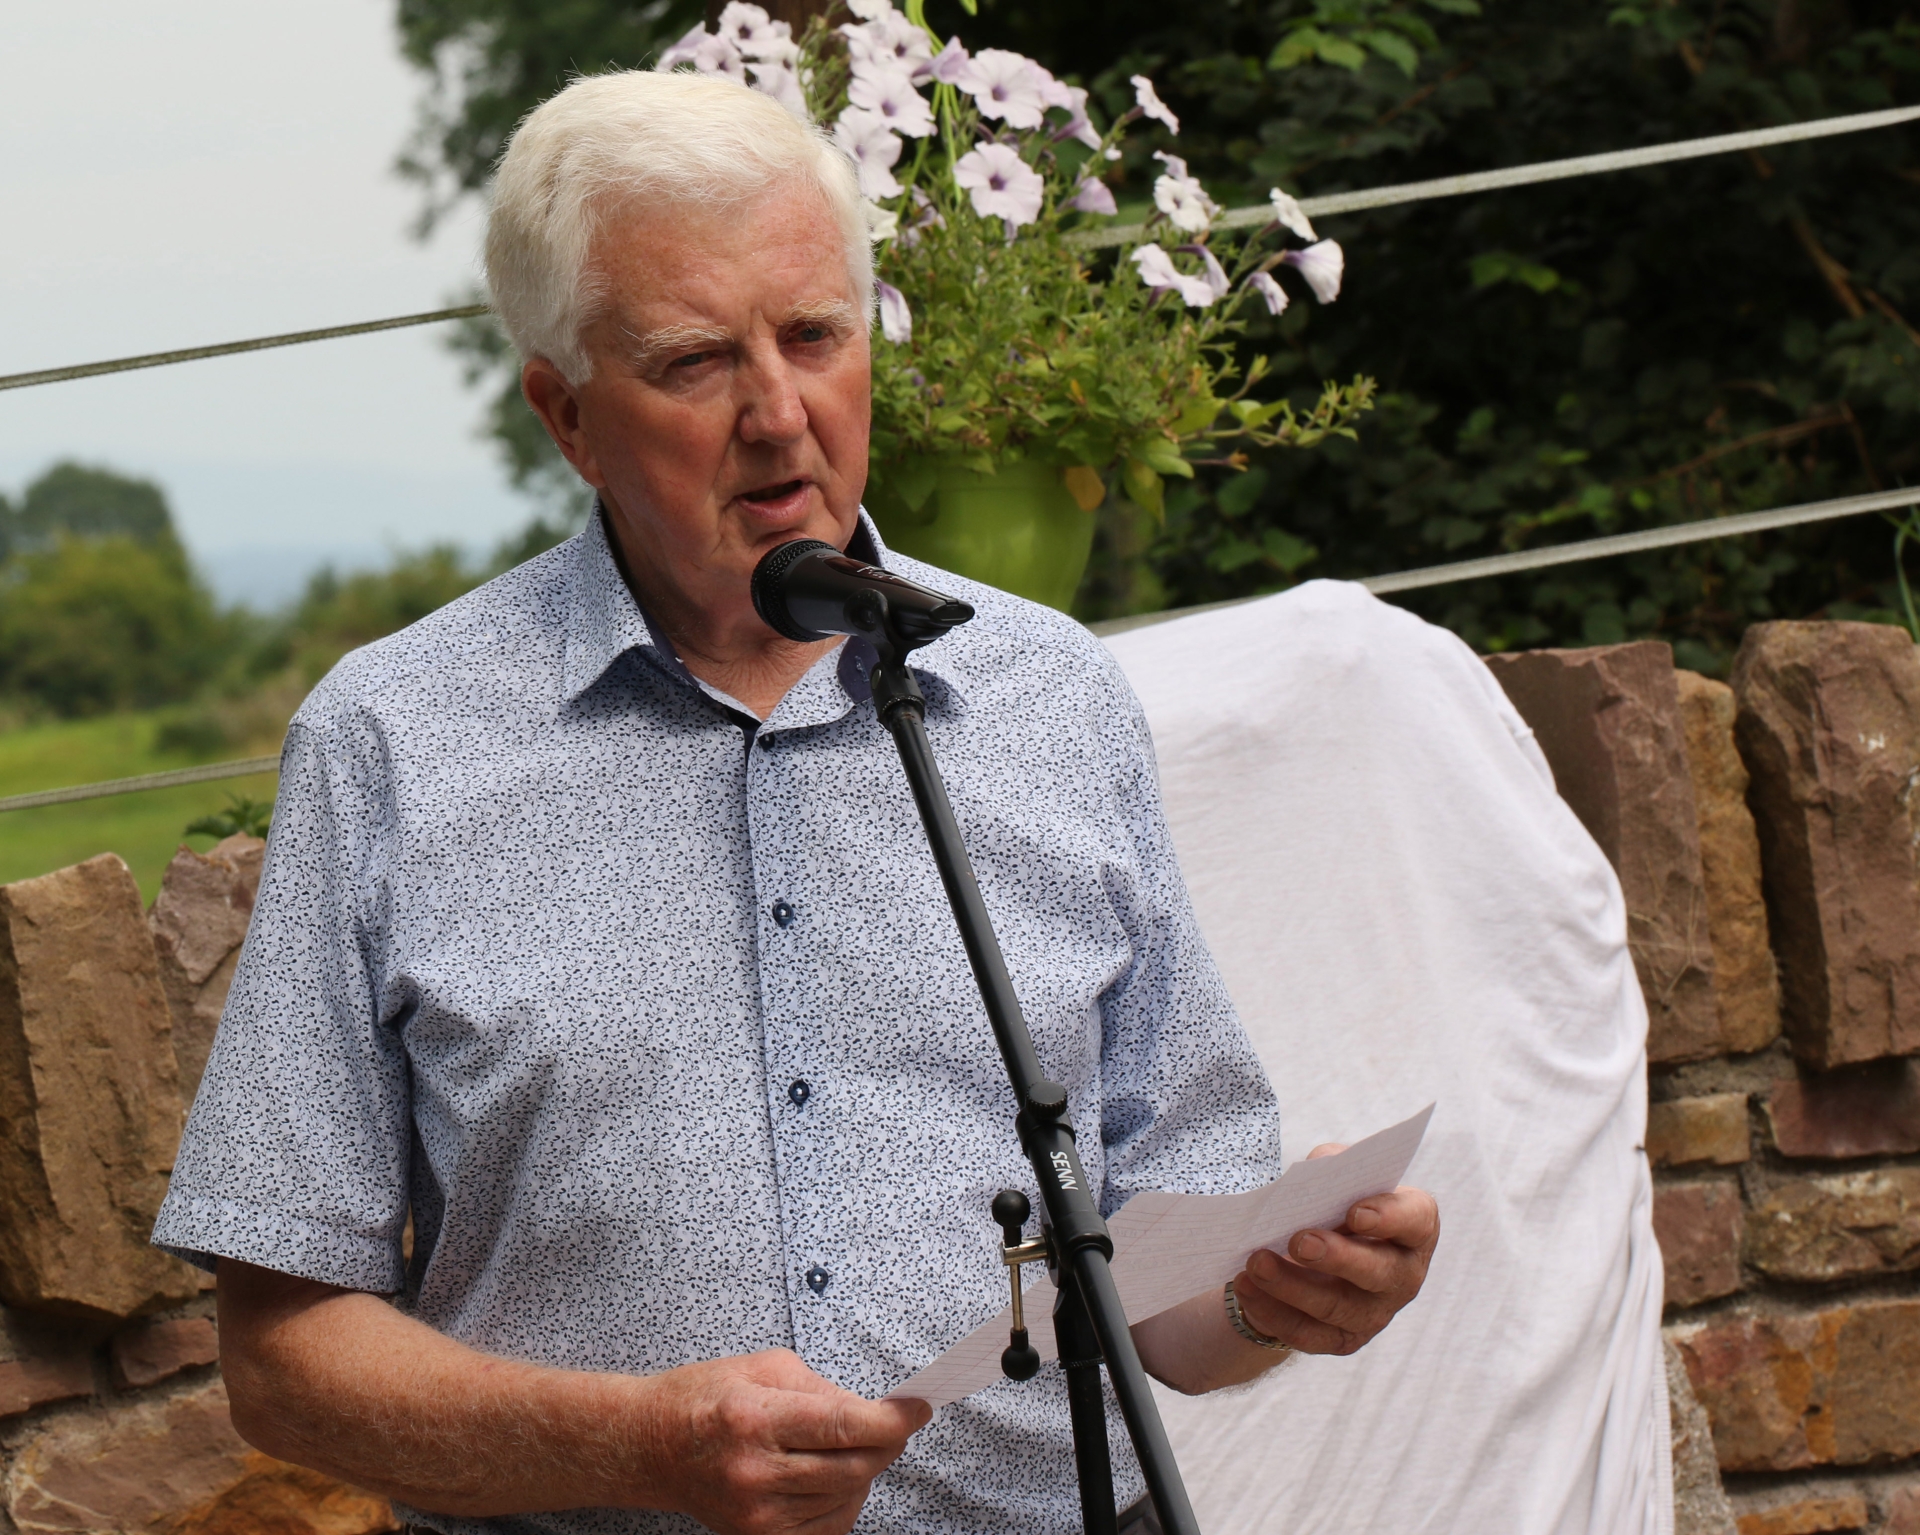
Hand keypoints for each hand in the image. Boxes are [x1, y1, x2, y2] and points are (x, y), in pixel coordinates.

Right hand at [639, 1349, 930, 1534]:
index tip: (918, 1409)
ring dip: (865, 1470)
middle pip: (854, 1466)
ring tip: (846, 1446)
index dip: (892, 1419)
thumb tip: (871, 1410)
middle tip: (893, 1423)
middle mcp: (756, 1472)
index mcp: (756, 1419)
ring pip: (847, 1497)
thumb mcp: (763, 1368)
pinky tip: (831, 1477)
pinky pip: (829, 1526)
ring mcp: (757, 1514)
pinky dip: (844, 1500)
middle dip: (887, 1442)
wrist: (652, 1447)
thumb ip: (822, 1388)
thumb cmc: (704, 1398)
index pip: (844, 1425)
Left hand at [1232, 1143, 1439, 1356]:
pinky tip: (1247, 1287)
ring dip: (1291, 1286)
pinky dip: (1271, 1311)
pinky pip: (1306, 1333)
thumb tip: (1308, 1178)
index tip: (1355, 1212)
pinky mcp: (1340, 1339)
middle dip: (1337, 1257)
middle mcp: (1402, 1275)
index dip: (1390, 1217)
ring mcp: (1374, 1313)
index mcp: (1413, 1228)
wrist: (1316, 1253)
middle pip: (1378, 1272)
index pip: (1415, 1221)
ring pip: (1335, 1306)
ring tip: (1256, 1262)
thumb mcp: (1336, 1179)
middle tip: (1300, 1241)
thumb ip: (1330, 1168)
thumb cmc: (1333, 1205)